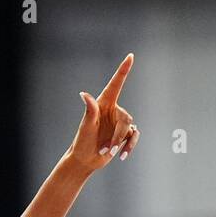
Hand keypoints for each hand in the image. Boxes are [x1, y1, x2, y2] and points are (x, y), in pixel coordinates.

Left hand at [67, 53, 137, 172]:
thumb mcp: (85, 126)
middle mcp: (113, 110)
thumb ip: (89, 110)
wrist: (85, 160)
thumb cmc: (82, 142)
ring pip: (129, 129)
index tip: (130, 56)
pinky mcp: (124, 134)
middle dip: (117, 136)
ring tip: (108, 152)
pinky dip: (129, 147)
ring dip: (119, 143)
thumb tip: (84, 94)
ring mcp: (119, 122)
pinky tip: (122, 156)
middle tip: (105, 148)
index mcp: (103, 104)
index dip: (123, 70)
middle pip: (126, 119)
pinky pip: (134, 137)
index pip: (116, 84)